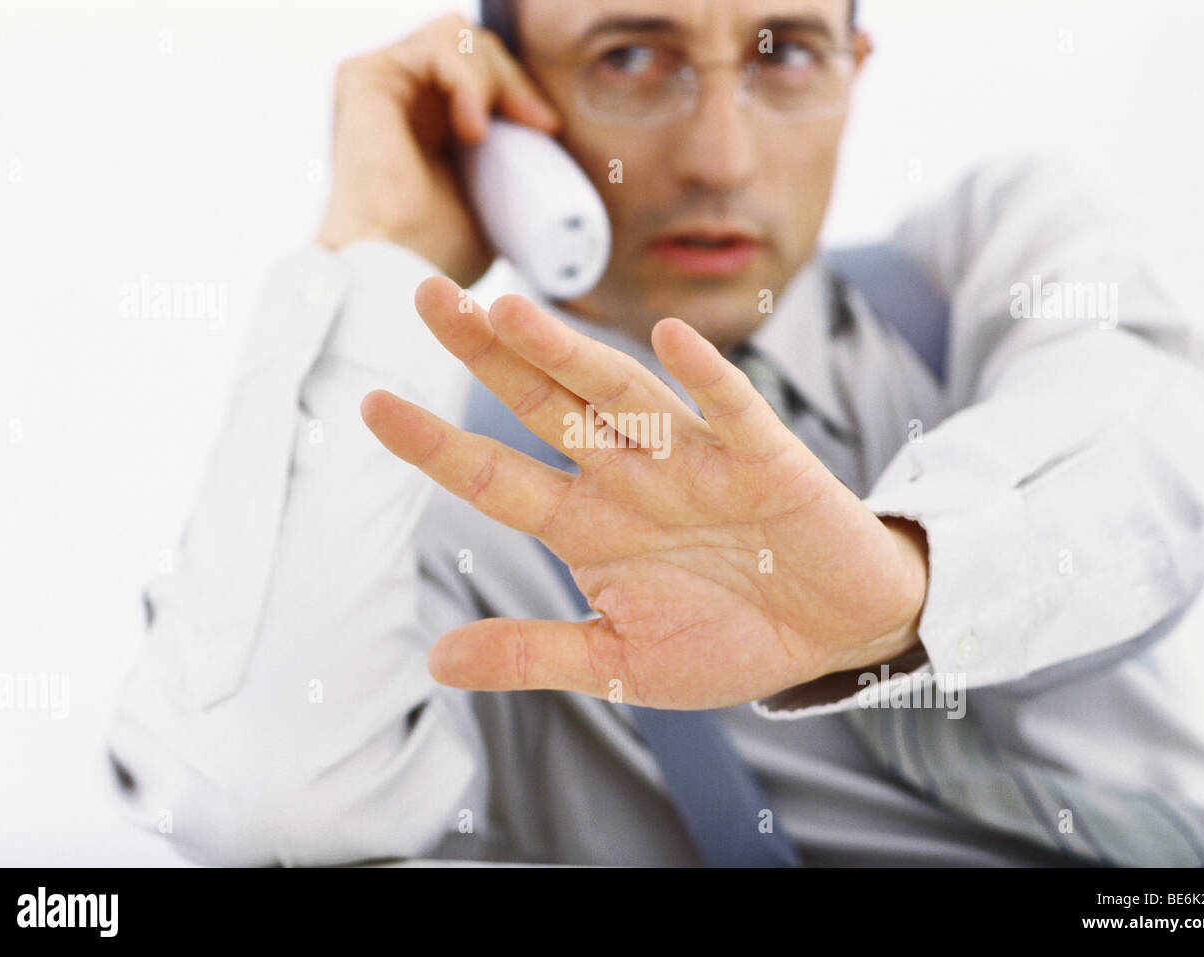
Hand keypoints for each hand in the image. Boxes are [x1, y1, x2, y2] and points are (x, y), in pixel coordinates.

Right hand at [315, 14, 560, 286]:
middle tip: (539, 124)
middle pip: (474, 46)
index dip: (520, 88)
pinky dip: (469, 79)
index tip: (548, 129)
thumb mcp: (492, 200)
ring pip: (459, 36)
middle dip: (514, 79)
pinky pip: (438, 44)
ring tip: (489, 136)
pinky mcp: (365, 75)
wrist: (400, 269)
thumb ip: (507, 163)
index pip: (484, 71)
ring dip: (494, 78)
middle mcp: (403, 96)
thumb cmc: (439, 253)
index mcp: (429, 120)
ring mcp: (384, 83)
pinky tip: (472, 129)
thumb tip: (547, 153)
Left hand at [361, 278, 928, 709]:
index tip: (370, 406)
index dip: (437, 445)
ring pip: (623, 396)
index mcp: (589, 526)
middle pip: (547, 405)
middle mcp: (630, 478)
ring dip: (569, 354)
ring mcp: (694, 462)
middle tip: (426, 296)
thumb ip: (534, 653)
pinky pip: (732, 411)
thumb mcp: (621, 663)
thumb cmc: (728, 639)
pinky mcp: (764, 459)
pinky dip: (705, 378)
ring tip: (510, 313)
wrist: (832, 631)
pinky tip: (672, 340)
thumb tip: (434, 662)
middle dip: (489, 355)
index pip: (497, 477)